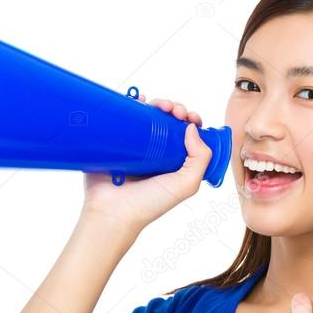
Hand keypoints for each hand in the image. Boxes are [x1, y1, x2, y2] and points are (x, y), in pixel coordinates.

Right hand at [80, 94, 211, 236]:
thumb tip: (192, 127)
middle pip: (169, 121)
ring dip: (158, 104)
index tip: (191, 118)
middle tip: (176, 112)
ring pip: (149, 117)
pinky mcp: (115, 142)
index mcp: (173, 162)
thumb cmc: (149, 204)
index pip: (188, 135)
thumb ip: (200, 158)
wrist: (113, 212)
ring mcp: (134, 146)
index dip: (192, 122)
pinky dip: (132, 105)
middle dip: (177, 110)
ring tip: (161, 106)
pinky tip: (140, 100)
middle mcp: (155, 152)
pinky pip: (124, 118)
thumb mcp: (186, 185)